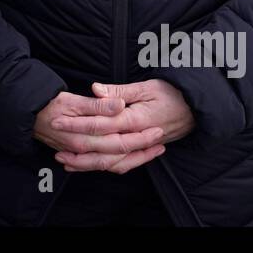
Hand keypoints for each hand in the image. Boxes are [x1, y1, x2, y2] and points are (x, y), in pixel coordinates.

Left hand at [39, 79, 195, 173]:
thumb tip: (96, 89)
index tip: (58, 121)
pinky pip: (122, 164)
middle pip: (103, 149)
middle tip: (55, 147)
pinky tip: (89, 165)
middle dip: (77, 149)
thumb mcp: (146, 86)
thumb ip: (119, 91)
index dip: (78, 124)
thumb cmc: (172, 93)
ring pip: (112, 162)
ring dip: (88, 164)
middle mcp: (137, 137)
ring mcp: (141, 147)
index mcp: (136, 119)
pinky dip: (104, 167)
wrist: (196, 109)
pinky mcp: (142, 151)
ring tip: (66, 162)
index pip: (101, 124)